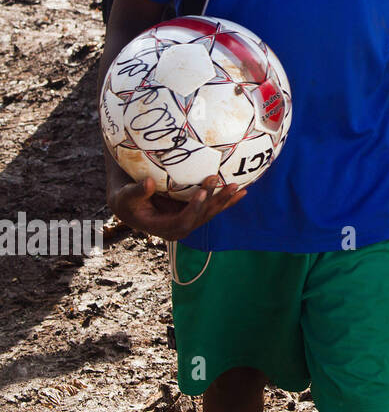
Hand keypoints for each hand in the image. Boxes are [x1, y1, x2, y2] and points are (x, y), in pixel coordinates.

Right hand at [108, 175, 245, 241]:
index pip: (183, 221)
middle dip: (217, 202)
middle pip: (202, 217)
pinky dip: (226, 199)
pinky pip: (213, 207)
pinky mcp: (195, 213)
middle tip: (229, 185)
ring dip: (226, 200)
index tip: (202, 192)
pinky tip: (242, 191)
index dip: (194, 208)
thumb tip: (148, 184)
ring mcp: (189, 221)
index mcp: (163, 228)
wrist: (130, 204)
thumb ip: (136, 192)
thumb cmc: (125, 200)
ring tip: (240, 188)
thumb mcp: (124, 196)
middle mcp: (179, 228)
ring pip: (210, 212)